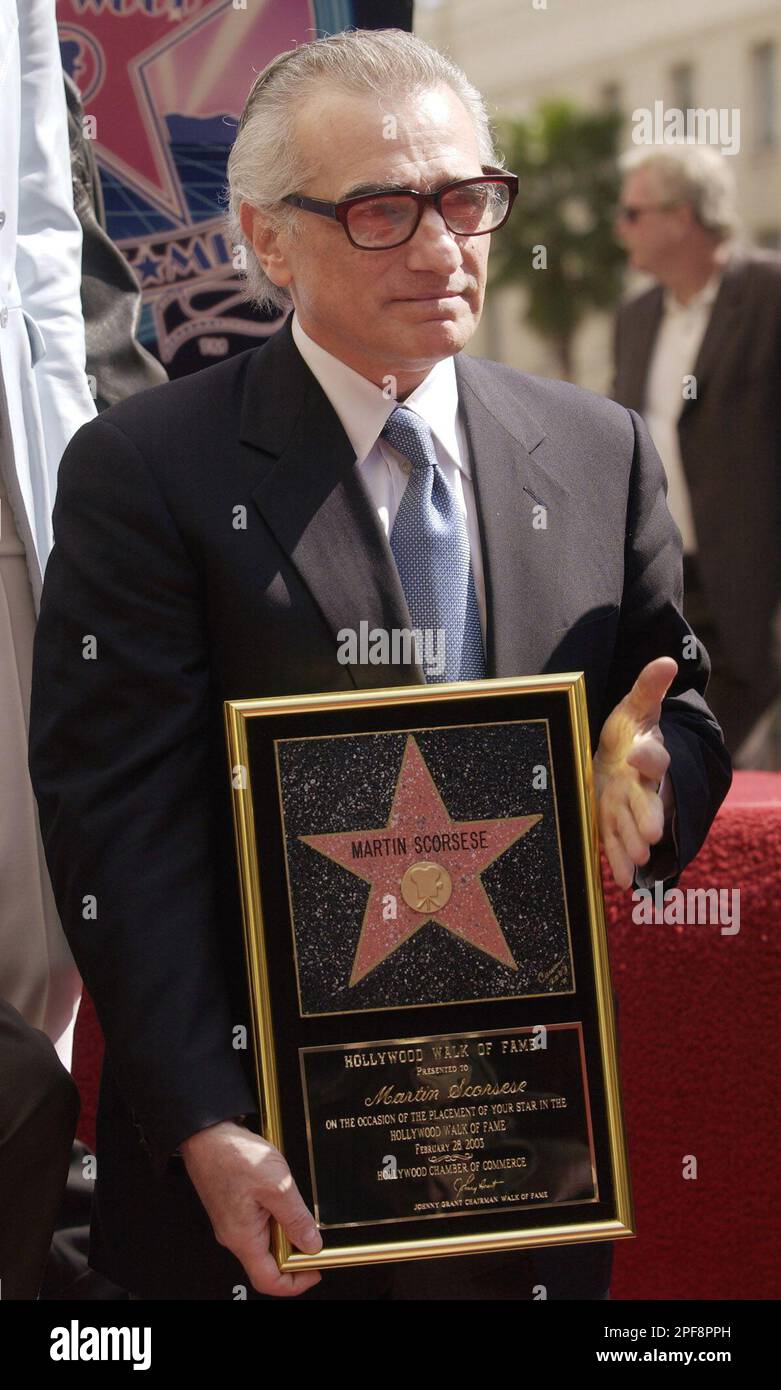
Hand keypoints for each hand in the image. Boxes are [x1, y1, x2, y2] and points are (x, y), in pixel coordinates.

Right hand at [180, 1119, 322, 1296]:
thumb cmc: (233, 1155)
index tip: (314, 1270)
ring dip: (284, 1226)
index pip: (269, 1281)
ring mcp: (232, 1222)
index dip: (295, 1283)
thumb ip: (296, 1218)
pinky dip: (274, 1212)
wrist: (207, 1133)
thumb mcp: (277, 1186)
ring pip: (265, 1239)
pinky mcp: (233, 1207)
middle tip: (311, 1229)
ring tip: (291, 1200)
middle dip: (293, 1249)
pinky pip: (258, 1222)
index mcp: (243, 1238)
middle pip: (269, 1261)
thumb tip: (311, 1244)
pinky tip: (279, 1191)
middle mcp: (234, 1236)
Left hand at [593, 656, 676, 889]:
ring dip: (634, 842)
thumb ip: (648, 687)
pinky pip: (617, 844)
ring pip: (632, 826)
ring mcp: (628, 807)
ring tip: (638, 858)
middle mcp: (641, 785)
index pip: (654, 755)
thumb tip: (667, 660)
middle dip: (648, 814)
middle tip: (651, 832)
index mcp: (647, 754)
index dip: (650, 756)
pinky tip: (623, 879)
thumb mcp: (634, 707)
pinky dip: (620, 861)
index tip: (640, 755)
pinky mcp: (613, 824)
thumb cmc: (626, 732)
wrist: (617, 759)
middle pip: (647, 799)